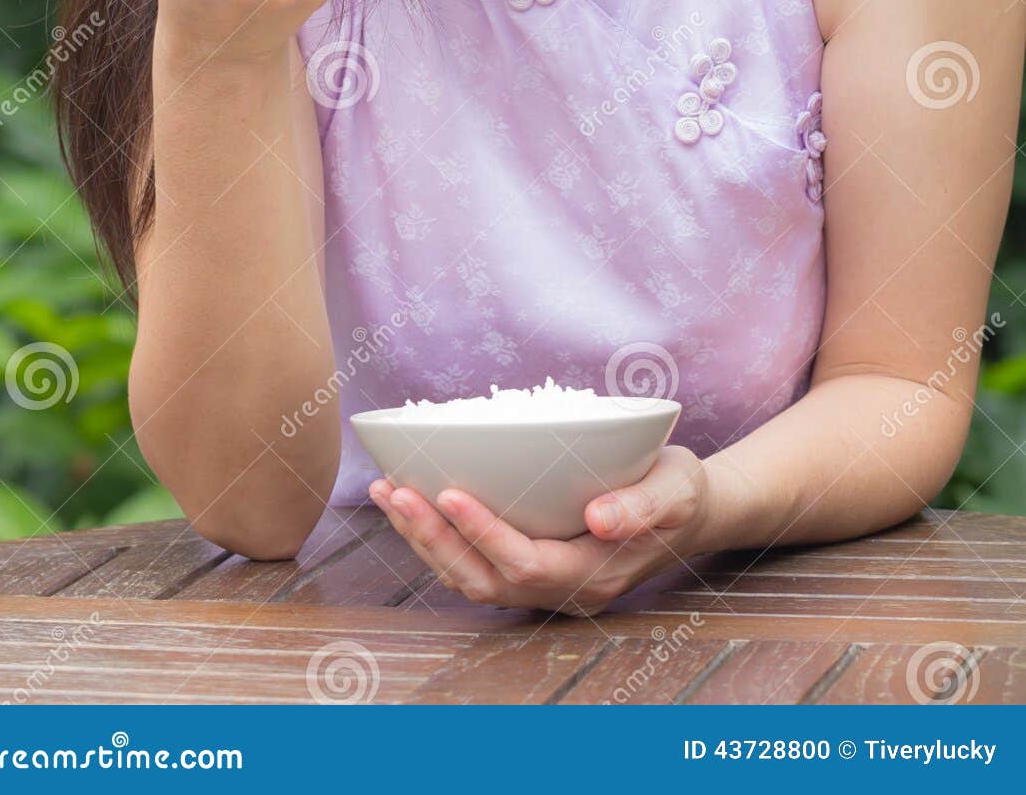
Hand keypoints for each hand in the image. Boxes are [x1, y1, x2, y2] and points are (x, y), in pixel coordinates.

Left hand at [369, 445, 710, 615]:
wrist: (690, 512)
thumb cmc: (680, 492)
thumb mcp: (675, 490)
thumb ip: (642, 507)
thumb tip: (601, 518)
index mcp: (593, 573)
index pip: (525, 563)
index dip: (482, 533)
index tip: (448, 492)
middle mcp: (561, 588)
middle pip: (483, 578)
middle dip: (433, 538)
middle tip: (395, 490)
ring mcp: (544, 583)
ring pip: (469, 577)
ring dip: (424, 538)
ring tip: (387, 491)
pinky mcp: (530, 566)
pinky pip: (474, 564)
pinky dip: (438, 537)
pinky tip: (413, 500)